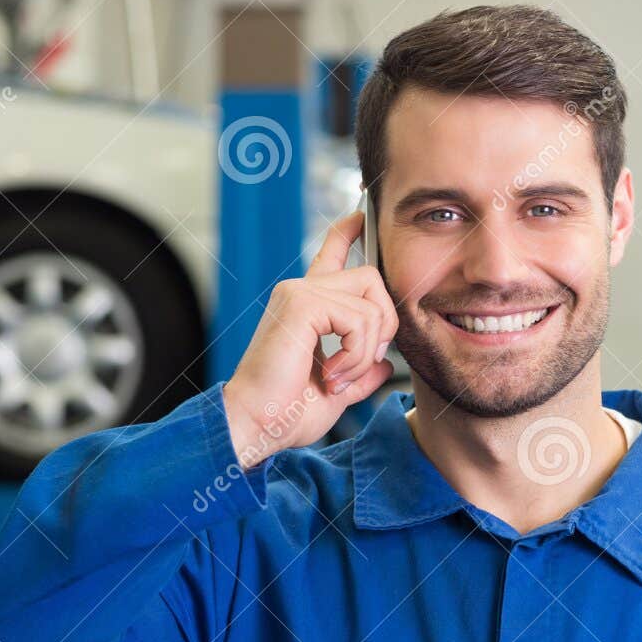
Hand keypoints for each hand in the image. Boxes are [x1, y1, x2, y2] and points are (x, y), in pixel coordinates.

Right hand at [222, 209, 397, 466]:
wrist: (256, 425)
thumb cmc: (285, 414)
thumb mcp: (336, 393)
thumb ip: (361, 374)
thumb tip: (383, 365)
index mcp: (306, 308)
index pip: (330, 257)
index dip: (348, 234)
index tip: (361, 216)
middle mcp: (301, 292)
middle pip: (372, 278)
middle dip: (384, 324)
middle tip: (363, 363)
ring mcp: (299, 293)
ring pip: (371, 303)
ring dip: (366, 351)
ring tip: (338, 378)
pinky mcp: (301, 304)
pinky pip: (358, 319)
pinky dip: (356, 354)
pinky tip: (332, 375)